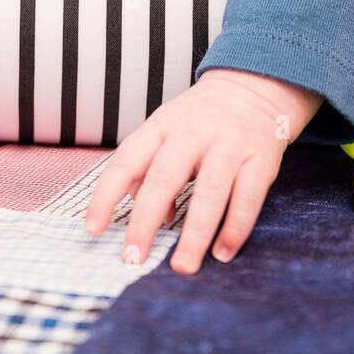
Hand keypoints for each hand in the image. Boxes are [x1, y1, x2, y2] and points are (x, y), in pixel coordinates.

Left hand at [83, 68, 323, 273]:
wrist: (252, 86)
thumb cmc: (200, 119)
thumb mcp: (166, 131)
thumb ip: (151, 169)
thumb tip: (154, 218)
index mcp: (162, 126)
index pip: (127, 161)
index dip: (106, 196)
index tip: (93, 229)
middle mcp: (193, 134)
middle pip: (164, 179)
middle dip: (145, 223)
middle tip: (133, 259)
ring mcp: (229, 145)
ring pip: (209, 193)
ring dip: (194, 235)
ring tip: (181, 266)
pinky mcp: (260, 159)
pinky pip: (247, 198)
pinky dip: (234, 229)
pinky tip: (222, 253)